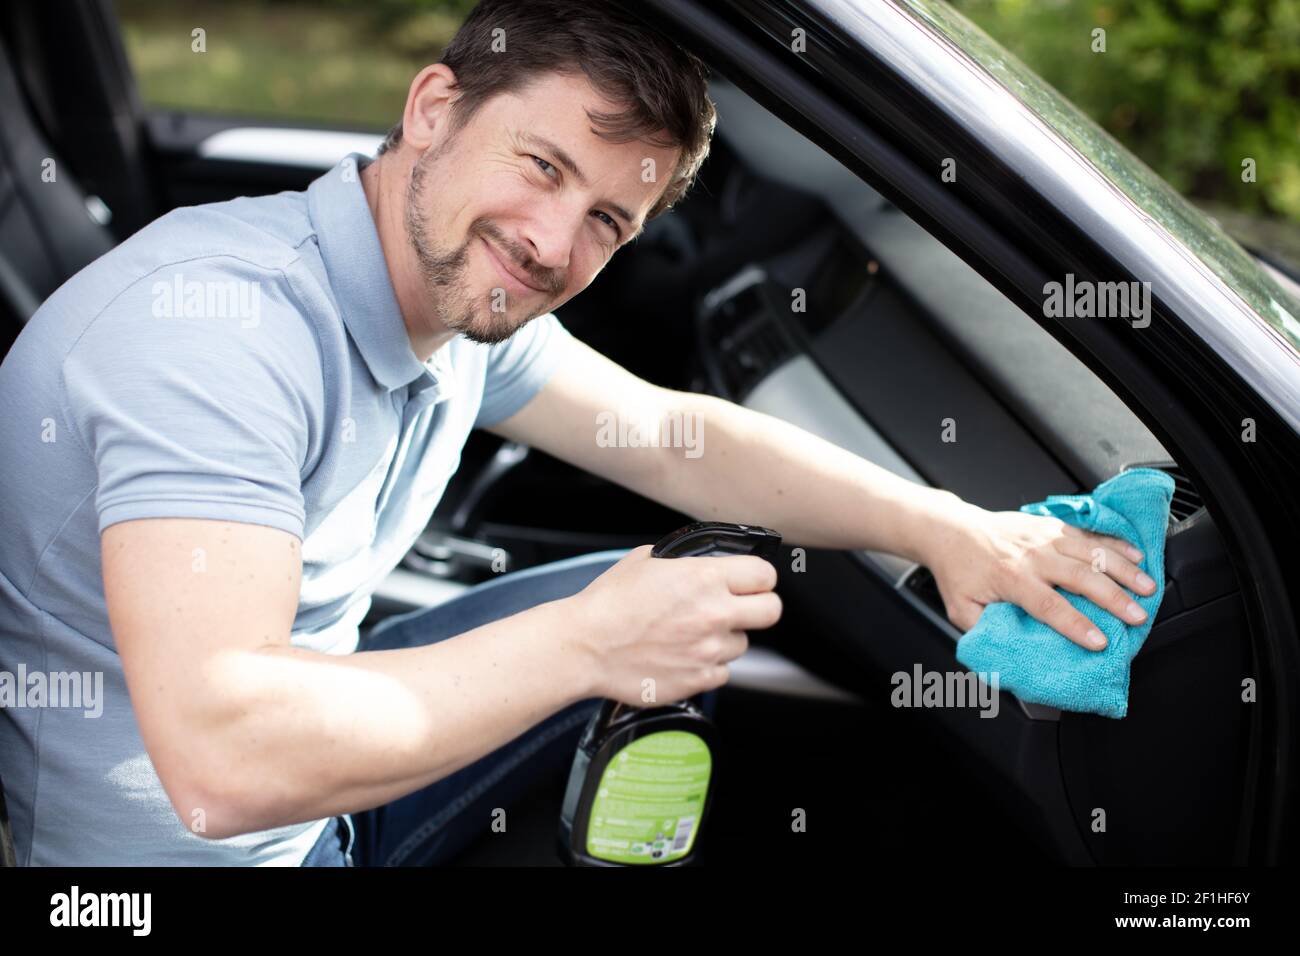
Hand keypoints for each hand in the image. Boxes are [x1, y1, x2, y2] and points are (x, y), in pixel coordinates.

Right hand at [569, 545, 781, 704]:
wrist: (585, 646)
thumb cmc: (609, 604)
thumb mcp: (646, 559)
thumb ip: (685, 561)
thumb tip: (702, 562)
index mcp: (704, 578)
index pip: (765, 575)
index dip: (759, 577)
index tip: (751, 581)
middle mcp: (714, 614)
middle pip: (772, 611)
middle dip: (759, 606)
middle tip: (741, 606)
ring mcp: (708, 651)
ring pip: (744, 644)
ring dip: (726, 637)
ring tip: (694, 633)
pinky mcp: (698, 680)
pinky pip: (722, 672)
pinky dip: (708, 664)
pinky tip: (684, 654)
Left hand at [920, 496, 1157, 650]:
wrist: (952, 531)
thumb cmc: (959, 572)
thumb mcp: (961, 609)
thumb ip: (985, 631)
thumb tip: (1007, 654)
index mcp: (1010, 578)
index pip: (1048, 604)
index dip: (1075, 624)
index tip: (1099, 642)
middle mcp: (1031, 555)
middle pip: (1079, 576)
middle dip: (1112, 597)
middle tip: (1137, 616)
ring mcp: (1044, 538)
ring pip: (1091, 551)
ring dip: (1123, 569)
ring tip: (1148, 586)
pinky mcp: (1051, 526)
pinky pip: (1088, 534)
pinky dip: (1115, 543)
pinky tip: (1137, 555)